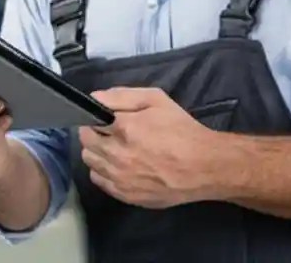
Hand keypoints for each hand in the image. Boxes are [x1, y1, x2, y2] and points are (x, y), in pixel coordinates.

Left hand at [80, 87, 220, 208]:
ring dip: (97, 152)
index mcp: (124, 128)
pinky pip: (98, 180)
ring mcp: (119, 177)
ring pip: (89, 161)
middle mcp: (117, 154)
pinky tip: (118, 165)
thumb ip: (121, 96)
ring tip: (114, 148)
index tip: (102, 118)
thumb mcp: (156, 100)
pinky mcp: (125, 195)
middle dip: (94, 133)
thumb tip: (94, 98)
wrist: (205, 167)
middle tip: (109, 132)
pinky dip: (103, 171)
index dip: (93, 117)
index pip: (88, 121)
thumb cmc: (182, 130)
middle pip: (85, 141)